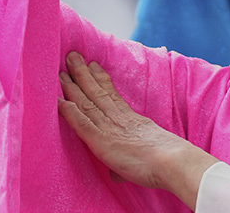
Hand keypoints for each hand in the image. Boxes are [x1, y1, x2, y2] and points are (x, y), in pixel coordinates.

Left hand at [58, 51, 217, 207]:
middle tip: (72, 55)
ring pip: (87, 103)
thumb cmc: (165, 161)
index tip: (92, 64)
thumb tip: (117, 174)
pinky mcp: (101, 142)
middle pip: (96, 92)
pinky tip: (58, 102)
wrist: (171, 161)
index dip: (100, 79)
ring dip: (72, 86)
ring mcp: (108, 128)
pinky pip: (82, 124)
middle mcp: (117, 119)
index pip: (111, 95)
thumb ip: (127, 162)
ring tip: (62, 70)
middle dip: (82, 73)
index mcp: (130, 119)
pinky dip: (69, 113)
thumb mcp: (146, 155)